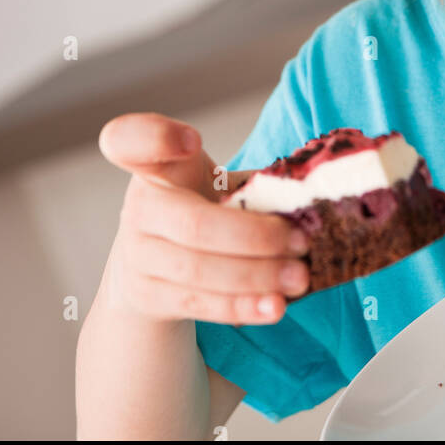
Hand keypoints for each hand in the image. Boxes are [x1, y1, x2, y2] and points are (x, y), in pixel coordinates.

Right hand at [98, 112, 310, 326]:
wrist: (154, 263)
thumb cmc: (200, 208)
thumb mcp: (215, 184)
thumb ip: (253, 182)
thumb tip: (315, 194)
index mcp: (154, 165)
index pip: (129, 140)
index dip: (158, 138)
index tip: (193, 141)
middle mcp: (139, 207)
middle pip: (194, 224)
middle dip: (255, 237)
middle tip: (301, 243)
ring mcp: (137, 255)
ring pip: (199, 270)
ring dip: (256, 276)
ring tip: (299, 277)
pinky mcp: (147, 296)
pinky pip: (199, 304)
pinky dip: (241, 306)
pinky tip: (273, 307)